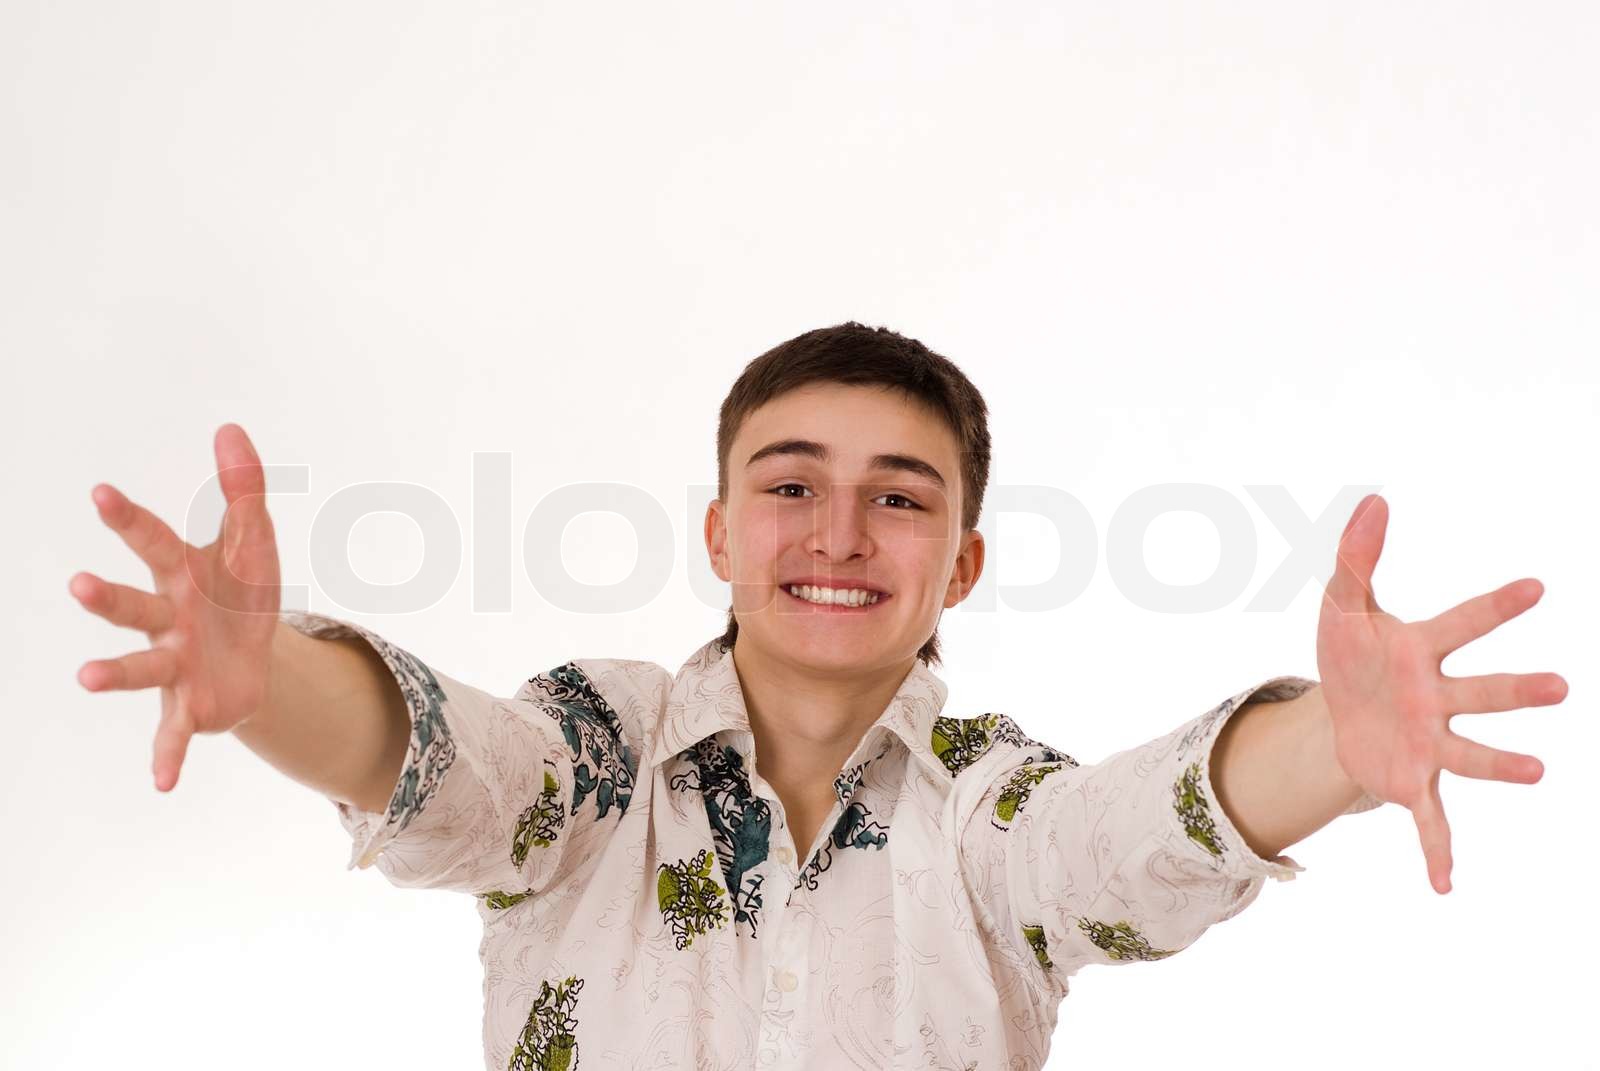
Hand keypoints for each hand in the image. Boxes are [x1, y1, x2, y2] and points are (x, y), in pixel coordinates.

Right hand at [71, 423, 281, 791]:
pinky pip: (174, 733)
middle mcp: (166, 620)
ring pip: (140, 669)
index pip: (153, 542)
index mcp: (181, 575)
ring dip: (113, 673)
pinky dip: (167, 756)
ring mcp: (173, 665)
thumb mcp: (253, 542)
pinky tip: (160, 784)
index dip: (129, 519)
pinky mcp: (191, 706)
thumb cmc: (240, 592)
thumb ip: (242, 488)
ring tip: (84, 677)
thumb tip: (230, 428)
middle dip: (107, 598)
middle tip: (78, 586)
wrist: (254, 659)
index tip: (102, 493)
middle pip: (133, 607)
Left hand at [1315, 494, 1566, 893]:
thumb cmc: (1352, 652)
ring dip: (1502, 764)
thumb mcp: (1341, 605)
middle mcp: (1438, 697)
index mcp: (1422, 649)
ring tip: (1537, 770)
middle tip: (1559, 686)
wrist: (1336, 711)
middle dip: (1517, 691)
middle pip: (1482, 692)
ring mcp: (1430, 742)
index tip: (1536, 587)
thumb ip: (1356, 557)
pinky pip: (1429, 820)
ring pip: (1471, 754)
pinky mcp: (1412, 781)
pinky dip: (1437, 851)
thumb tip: (1373, 500)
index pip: (1463, 622)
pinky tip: (1445, 886)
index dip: (1496, 606)